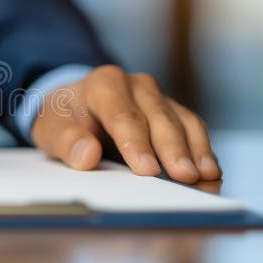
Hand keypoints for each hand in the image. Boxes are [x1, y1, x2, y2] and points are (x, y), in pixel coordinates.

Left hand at [31, 65, 220, 183]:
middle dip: (173, 150)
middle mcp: (137, 85)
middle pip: (159, 118)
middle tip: (185, 178)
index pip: (122, 114)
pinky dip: (203, 153)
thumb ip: (66, 141)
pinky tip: (210, 175)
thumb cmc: (63, 119)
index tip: (146, 170)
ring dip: (195, 152)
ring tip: (206, 179)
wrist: (74, 106)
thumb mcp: (51, 129)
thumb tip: (87, 156)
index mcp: (104, 83)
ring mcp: (160, 98)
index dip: (135, 143)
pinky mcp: (174, 113)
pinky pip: (193, 131)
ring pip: (183, 123)